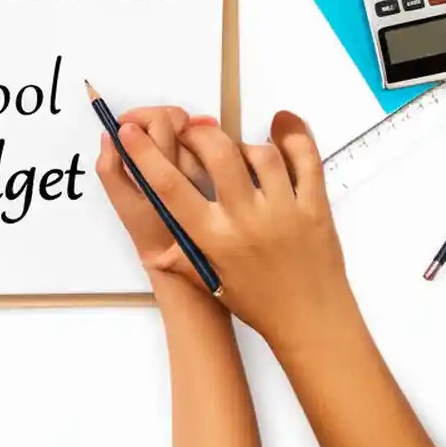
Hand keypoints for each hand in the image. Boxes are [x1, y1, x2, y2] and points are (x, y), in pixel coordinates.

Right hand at [107, 110, 352, 350]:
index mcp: (214, 239)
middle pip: (218, 154)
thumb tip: (158, 251)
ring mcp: (284, 211)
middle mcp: (247, 221)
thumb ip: (184, 260)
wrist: (312, 323)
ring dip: (242, 142)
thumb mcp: (212, 282)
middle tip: (192, 132)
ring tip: (236, 149)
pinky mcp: (315, 207)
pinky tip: (281, 123)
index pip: (170, 188)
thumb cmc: (261, 305)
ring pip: (261, 153)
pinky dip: (295, 136)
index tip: (130, 132)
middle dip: (198, 134)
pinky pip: (307, 160)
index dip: (146, 155)